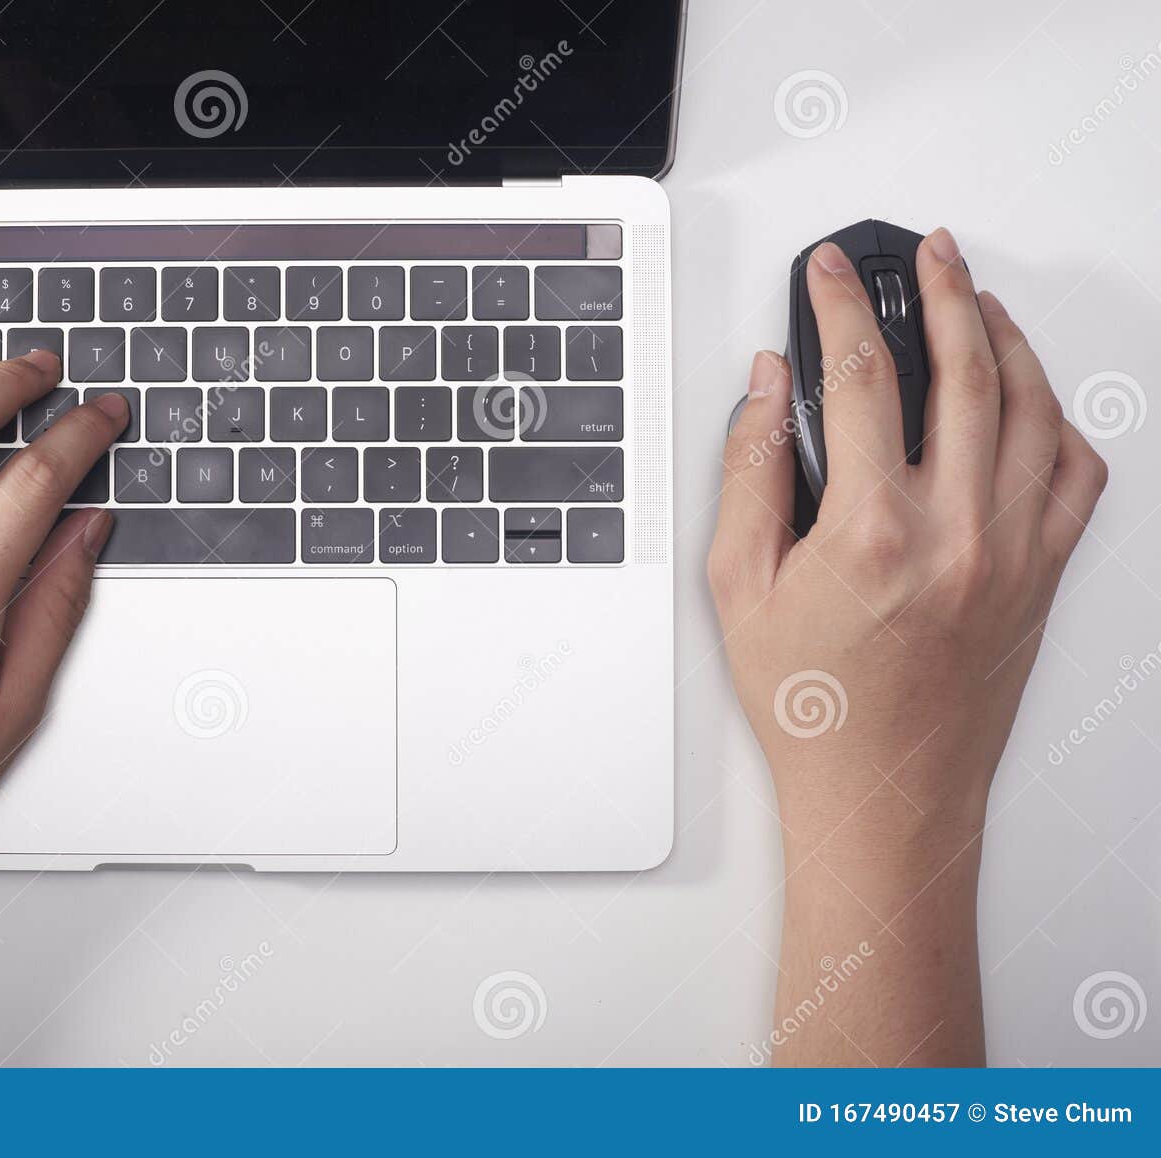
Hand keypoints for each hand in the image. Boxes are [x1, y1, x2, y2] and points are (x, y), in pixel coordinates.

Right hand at [709, 228, 1106, 1064]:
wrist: (885, 793)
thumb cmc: (812, 705)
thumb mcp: (739, 587)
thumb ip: (750, 472)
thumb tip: (769, 388)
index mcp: (872, 529)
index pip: (863, 376)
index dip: (841, 306)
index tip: (830, 272)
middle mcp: (958, 530)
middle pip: (966, 370)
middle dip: (945, 291)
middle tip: (928, 252)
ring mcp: (1015, 550)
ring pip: (1032, 408)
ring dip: (1009, 338)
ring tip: (981, 300)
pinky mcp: (1045, 575)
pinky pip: (1075, 474)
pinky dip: (1059, 419)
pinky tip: (1032, 398)